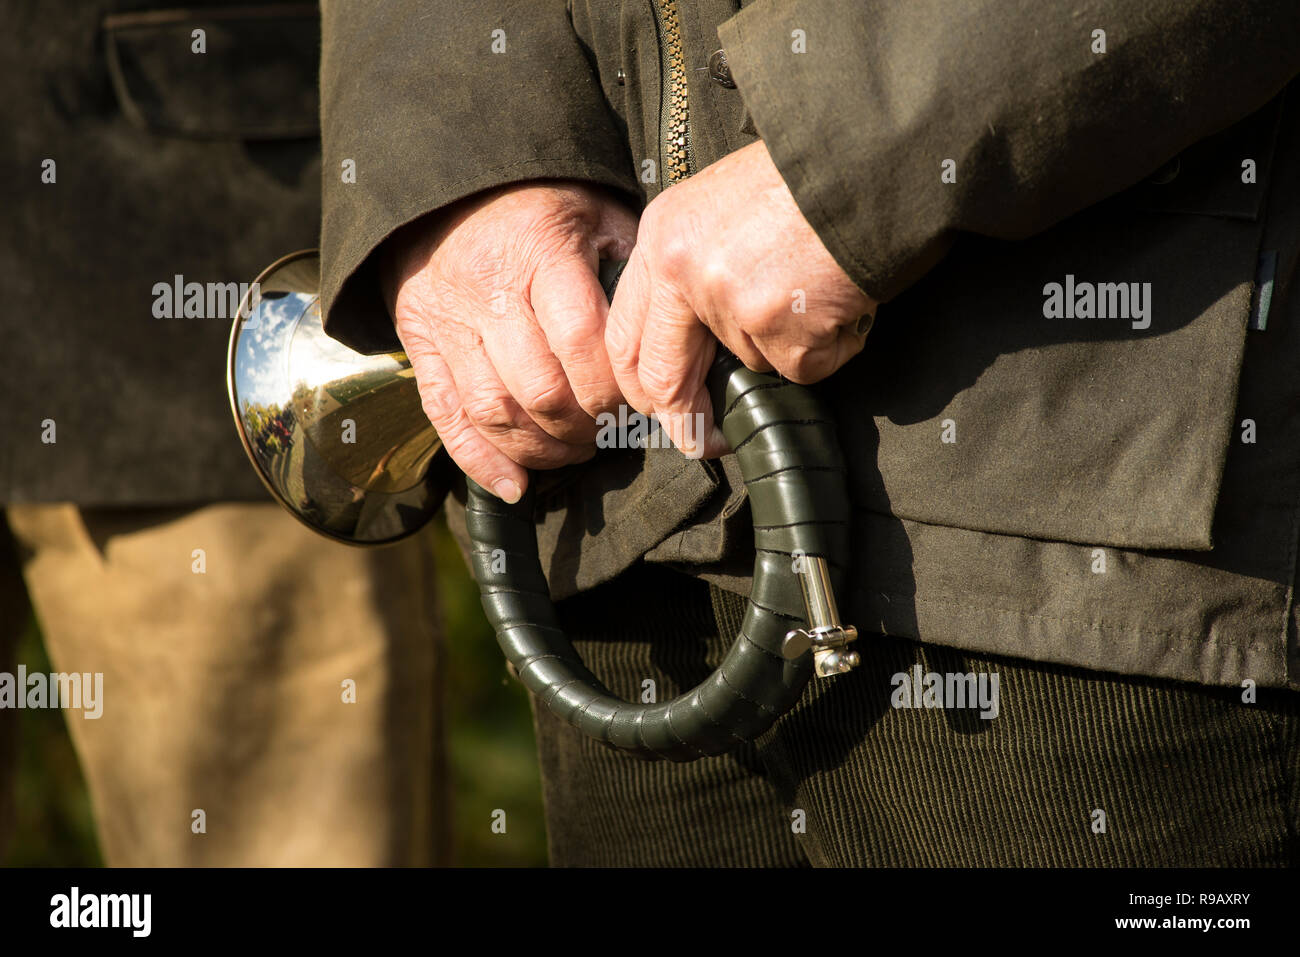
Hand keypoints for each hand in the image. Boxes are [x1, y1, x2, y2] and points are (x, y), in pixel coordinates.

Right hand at [383, 181, 636, 501]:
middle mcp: (487, 291)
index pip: (581, 341)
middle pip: (539, 388)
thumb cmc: (539, 207)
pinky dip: (479, 460)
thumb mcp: (596, 214)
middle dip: (583, 427)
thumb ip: (629, 270)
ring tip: (572, 451)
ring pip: (494, 411)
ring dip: (541, 449)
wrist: (447, 190)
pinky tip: (515, 485)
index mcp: (539, 252)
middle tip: (608, 434)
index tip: (636, 404)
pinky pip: (445, 417)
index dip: (613, 388)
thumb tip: (664, 339)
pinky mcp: (419, 346)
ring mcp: (447, 323)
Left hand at [605, 141, 876, 457]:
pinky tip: (839, 301)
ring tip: (814, 292)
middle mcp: (683, 271)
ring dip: (786, 349)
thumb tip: (693, 350)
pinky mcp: (782, 329)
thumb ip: (691, 272)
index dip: (642, 388)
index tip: (663, 411)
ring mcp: (731, 303)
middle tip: (704, 441)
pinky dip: (826, 350)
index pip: (623, 339)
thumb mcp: (717, 209)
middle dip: (684, 421)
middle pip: (663, 378)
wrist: (871, 161)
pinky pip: (800, 367)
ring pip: (750, 364)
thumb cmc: (804, 181)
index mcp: (660, 239)